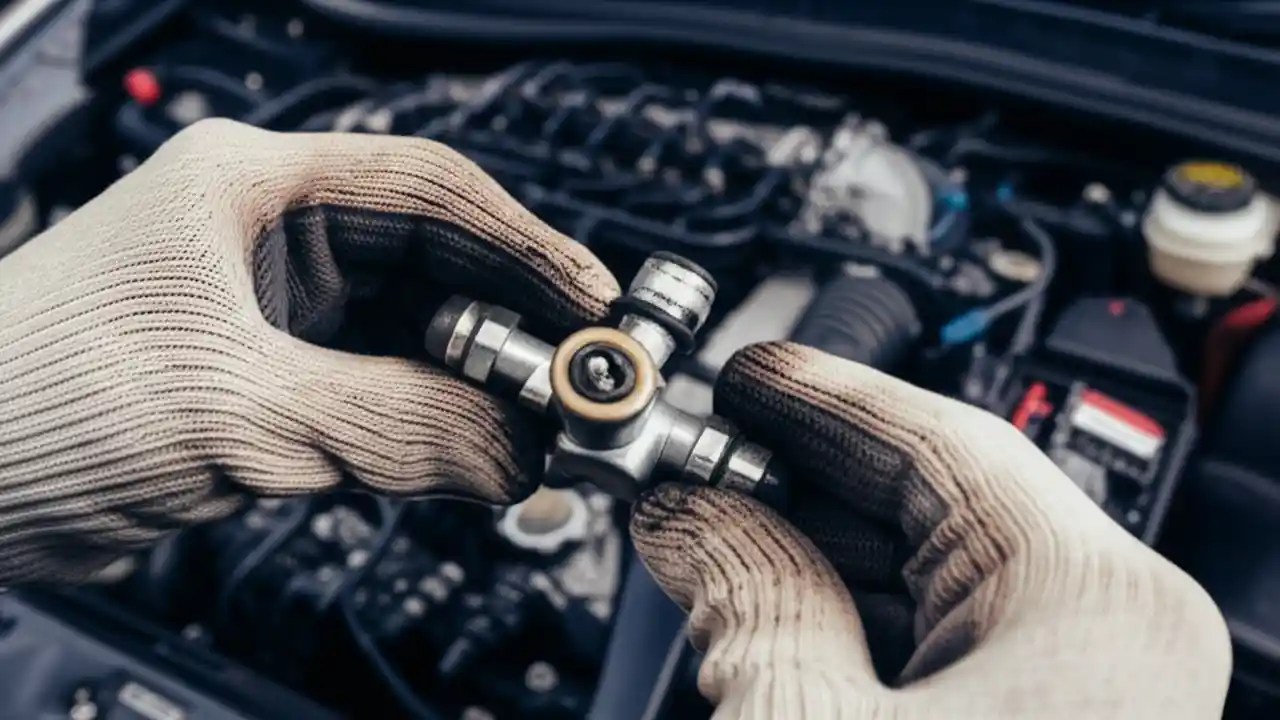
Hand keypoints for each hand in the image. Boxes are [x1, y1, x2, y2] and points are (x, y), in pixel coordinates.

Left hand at [0, 119, 617, 582]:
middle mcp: (269, 238)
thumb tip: (510, 448)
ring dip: (473, 384)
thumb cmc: (23, 399)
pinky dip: (429, 427)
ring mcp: (273, 312)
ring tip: (533, 429)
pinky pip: (380, 392)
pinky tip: (469, 456)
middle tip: (576, 379)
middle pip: (433, 260)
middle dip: (508, 323)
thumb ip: (388, 425)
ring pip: (412, 333)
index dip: (525, 242)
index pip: (429, 188)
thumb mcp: (232, 406)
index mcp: (250, 185)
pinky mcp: (270, 380)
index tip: (591, 300)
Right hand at [632, 342, 1229, 718]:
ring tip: (711, 542)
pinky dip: (848, 633)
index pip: (940, 440)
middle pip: (932, 507)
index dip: (821, 396)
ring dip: (811, 563)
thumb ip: (749, 598)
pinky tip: (770, 624)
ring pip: (930, 587)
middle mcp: (1113, 644)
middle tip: (697, 463)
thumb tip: (695, 514)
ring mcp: (1089, 696)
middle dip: (797, 483)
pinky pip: (939, 654)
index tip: (746, 374)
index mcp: (1097, 610)